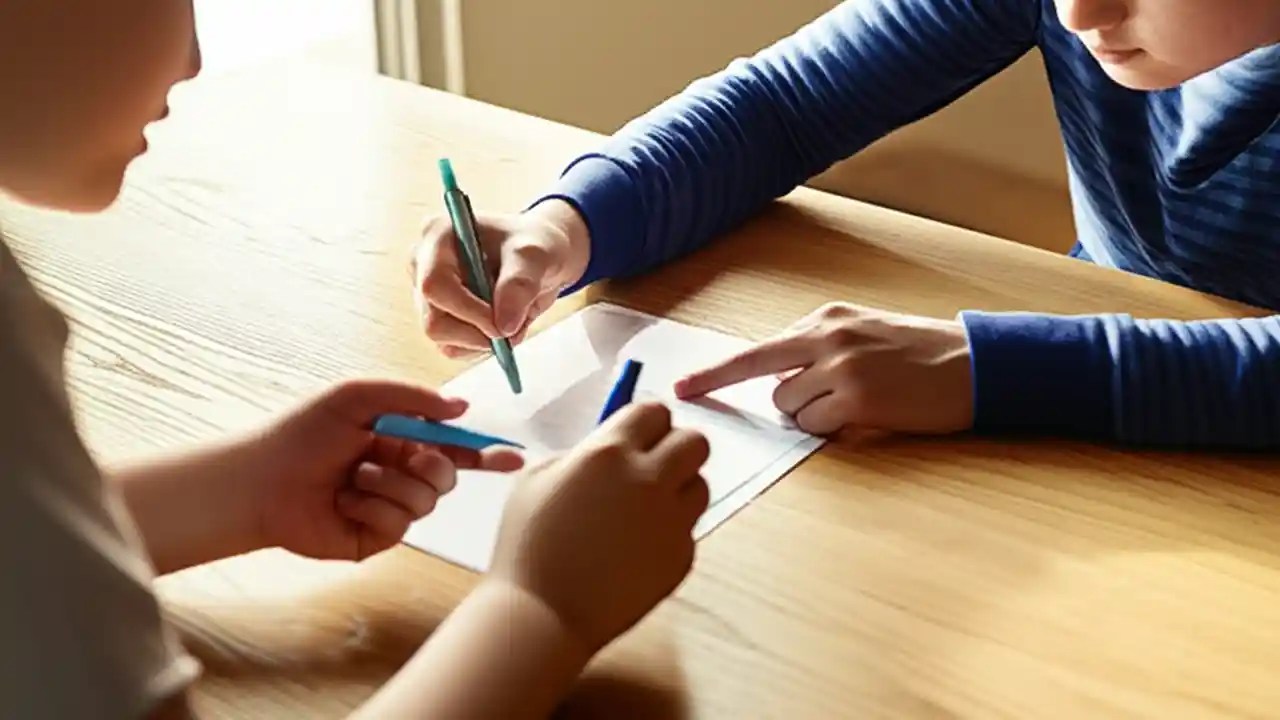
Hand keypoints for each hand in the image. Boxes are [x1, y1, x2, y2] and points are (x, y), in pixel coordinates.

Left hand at [249, 380, 523, 560]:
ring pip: (426, 500)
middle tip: (399, 454)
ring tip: (353, 476)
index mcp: (399, 439)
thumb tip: (461, 407)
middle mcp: (399, 473)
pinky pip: (400, 523)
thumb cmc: (302, 432)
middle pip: (448, 475)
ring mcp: (388, 507)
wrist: (261, 481)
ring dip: (389, 482)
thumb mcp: (358, 395)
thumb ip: (414, 398)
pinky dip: (372, 506)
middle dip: (429, 464)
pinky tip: (344, 500)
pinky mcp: (375, 537)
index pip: (453, 446)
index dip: (484, 452)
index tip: (513, 456)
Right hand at [411, 199, 590, 358]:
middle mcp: (423, 266)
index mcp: (438, 237)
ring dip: (484, 340)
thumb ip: (520, 285)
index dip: (468, 311)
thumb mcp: (537, 256)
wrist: (539, 260)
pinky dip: (483, 346)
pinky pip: (454, 349)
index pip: (434, 285)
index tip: (504, 324)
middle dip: (478, 333)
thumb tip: (503, 325)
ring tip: (514, 317)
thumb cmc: (534, 247)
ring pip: (444, 341)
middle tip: (513, 327)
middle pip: (434, 322)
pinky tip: (502, 324)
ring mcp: (427, 296)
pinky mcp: (439, 318)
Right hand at [488, 403, 710, 652]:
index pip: (655, 412)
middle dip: (677, 449)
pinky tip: (636, 549)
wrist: (542, 613)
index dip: (649, 423)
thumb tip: (607, 450)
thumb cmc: (527, 544)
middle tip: (654, 467)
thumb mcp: (536, 478)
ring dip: (679, 490)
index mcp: (608, 452)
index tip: (640, 436)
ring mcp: (671, 520)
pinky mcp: (682, 556)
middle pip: (695, 442)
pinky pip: (689, 530)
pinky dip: (670, 533)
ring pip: (701, 486)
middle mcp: (648, 480)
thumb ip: (580, 455)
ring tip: (645, 511)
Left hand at [675, 302, 973, 434]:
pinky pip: (817, 426)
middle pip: (770, 384)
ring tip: (857, 404)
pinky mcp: (858, 399)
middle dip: (791, 401)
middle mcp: (827, 338)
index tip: (684, 387)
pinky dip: (833, 430)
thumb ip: (818, 348)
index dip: (716, 372)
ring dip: (814, 416)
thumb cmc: (919, 354)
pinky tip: (867, 416)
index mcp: (825, 320)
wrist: (974, 362)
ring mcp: (841, 368)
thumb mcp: (862, 333)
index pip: (757, 350)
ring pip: (791, 408)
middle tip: (826, 402)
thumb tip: (780, 378)